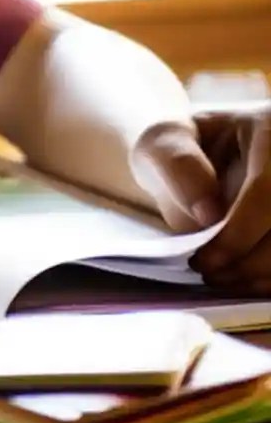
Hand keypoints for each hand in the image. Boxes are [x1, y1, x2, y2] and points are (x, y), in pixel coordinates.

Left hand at [130, 106, 270, 288]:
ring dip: (264, 274)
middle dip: (252, 260)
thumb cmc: (180, 149)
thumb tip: (208, 213)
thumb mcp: (162, 141)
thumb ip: (178, 165)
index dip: (239, 233)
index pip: (270, 190)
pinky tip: (246, 281)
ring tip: (224, 280)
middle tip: (212, 276)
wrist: (199, 160)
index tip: (205, 260)